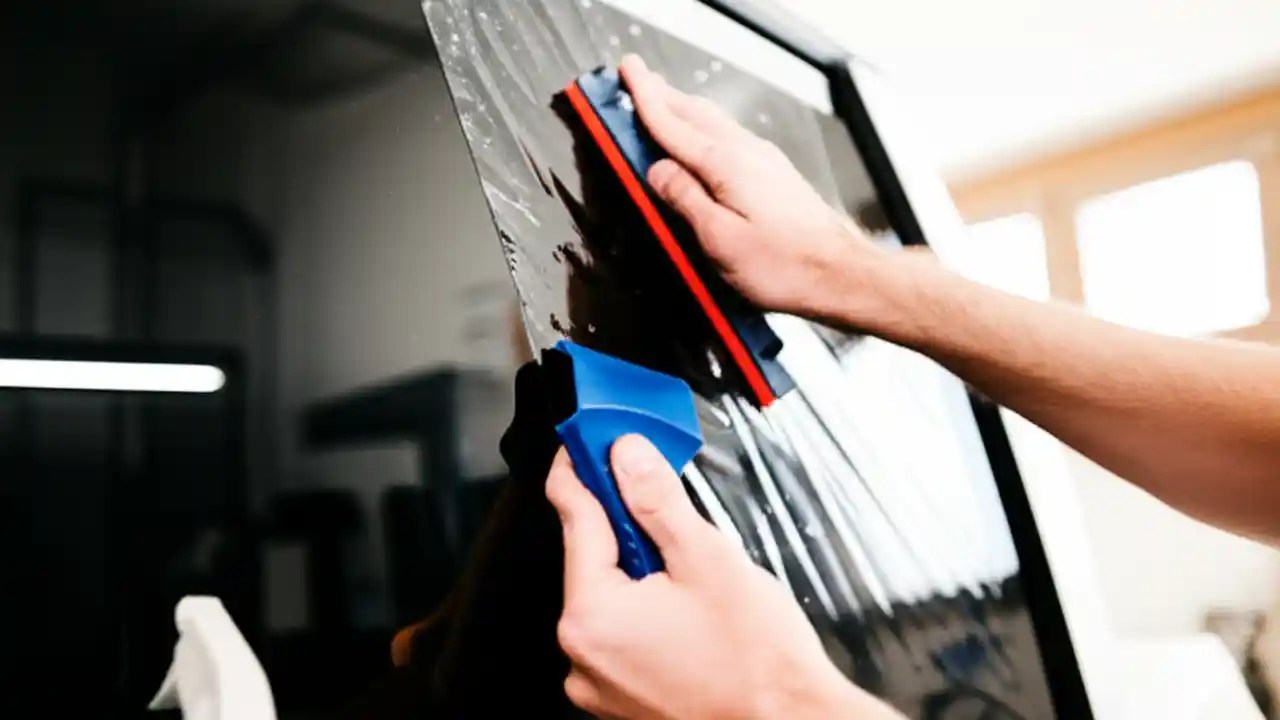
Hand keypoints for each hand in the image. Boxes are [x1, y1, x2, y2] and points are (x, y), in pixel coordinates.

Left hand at [545, 435, 897, 718]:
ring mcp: (598, 684)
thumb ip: (657, 501)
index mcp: (592, 614)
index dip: (582, 468)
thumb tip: (628, 457)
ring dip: (640, 577)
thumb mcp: (708, 559)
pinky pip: (620, 638)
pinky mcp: (618, 700)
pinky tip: (688, 620)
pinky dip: (645, 616)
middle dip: (628, 531)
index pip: (574, 516)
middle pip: (592, 561)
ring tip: (695, 587)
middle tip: (671, 519)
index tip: (586, 442)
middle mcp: (582, 655)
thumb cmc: (758, 665)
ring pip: (609, 600)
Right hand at [620, 55, 898, 325]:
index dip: (645, 98)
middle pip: (695, 113)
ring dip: (684, 108)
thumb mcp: (719, 239)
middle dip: (662, 93)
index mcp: (726, 165)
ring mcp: (765, 161)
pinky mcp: (775, 175)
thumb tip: (659, 172)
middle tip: (637, 78)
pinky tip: (704, 140)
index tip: (628, 72)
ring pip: (715, 122)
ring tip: (664, 101)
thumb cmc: (786, 265)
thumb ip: (685, 199)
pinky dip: (706, 129)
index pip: (673, 124)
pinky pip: (730, 138)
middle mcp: (748, 153)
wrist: (840, 273)